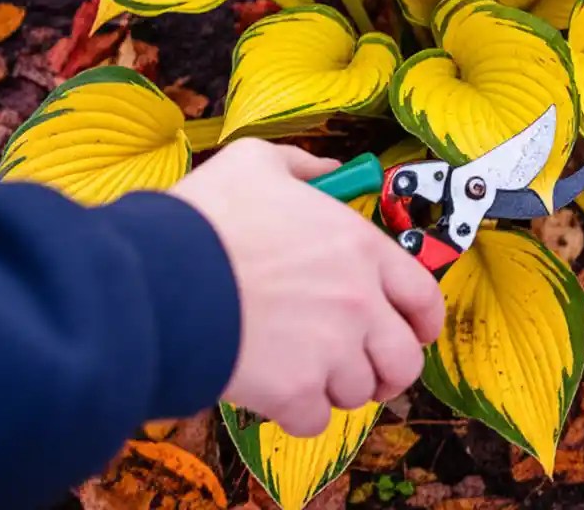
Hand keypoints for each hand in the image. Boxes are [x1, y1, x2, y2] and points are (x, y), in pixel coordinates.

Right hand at [170, 139, 444, 436]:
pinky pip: (316, 421)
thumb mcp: (255, 162)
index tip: (416, 332)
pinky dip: (298, 413)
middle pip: (405, 359)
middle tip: (365, 369)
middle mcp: (359, 302)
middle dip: (389, 370)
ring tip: (303, 370)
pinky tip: (274, 392)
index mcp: (359, 247)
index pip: (423, 296)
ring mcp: (332, 350)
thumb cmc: (205, 220)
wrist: (160, 278)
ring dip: (335, 388)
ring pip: (360, 392)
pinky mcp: (297, 391)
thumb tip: (330, 169)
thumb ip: (303, 165)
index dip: (424, 321)